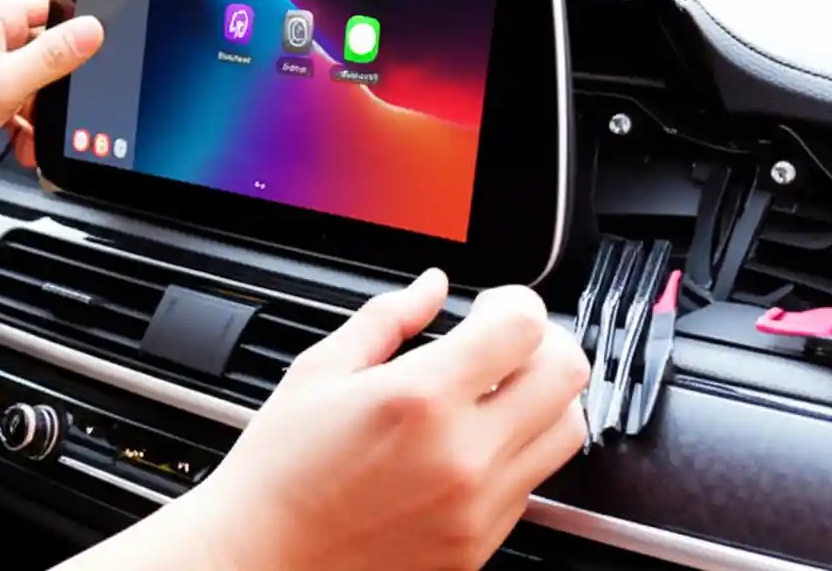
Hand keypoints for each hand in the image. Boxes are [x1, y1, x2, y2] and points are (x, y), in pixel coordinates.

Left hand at [0, 0, 102, 189]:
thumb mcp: (3, 82)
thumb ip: (53, 57)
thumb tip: (92, 29)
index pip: (55, 2)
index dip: (82, 23)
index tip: (101, 51)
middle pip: (53, 48)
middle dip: (62, 83)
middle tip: (66, 102)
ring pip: (41, 84)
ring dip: (44, 113)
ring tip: (36, 132)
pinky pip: (24, 108)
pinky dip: (29, 129)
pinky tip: (23, 145)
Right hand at [192, 270, 588, 570]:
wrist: (264, 556)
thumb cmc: (280, 470)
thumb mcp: (319, 371)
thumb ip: (388, 318)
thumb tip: (431, 288)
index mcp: (420, 398)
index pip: (525, 327)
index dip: (515, 301)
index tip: (492, 305)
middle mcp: (463, 454)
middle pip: (567, 374)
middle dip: (543, 342)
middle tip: (506, 342)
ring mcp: (478, 505)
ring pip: (566, 430)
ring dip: (542, 398)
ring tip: (496, 392)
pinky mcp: (479, 542)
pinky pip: (533, 482)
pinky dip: (517, 450)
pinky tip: (470, 441)